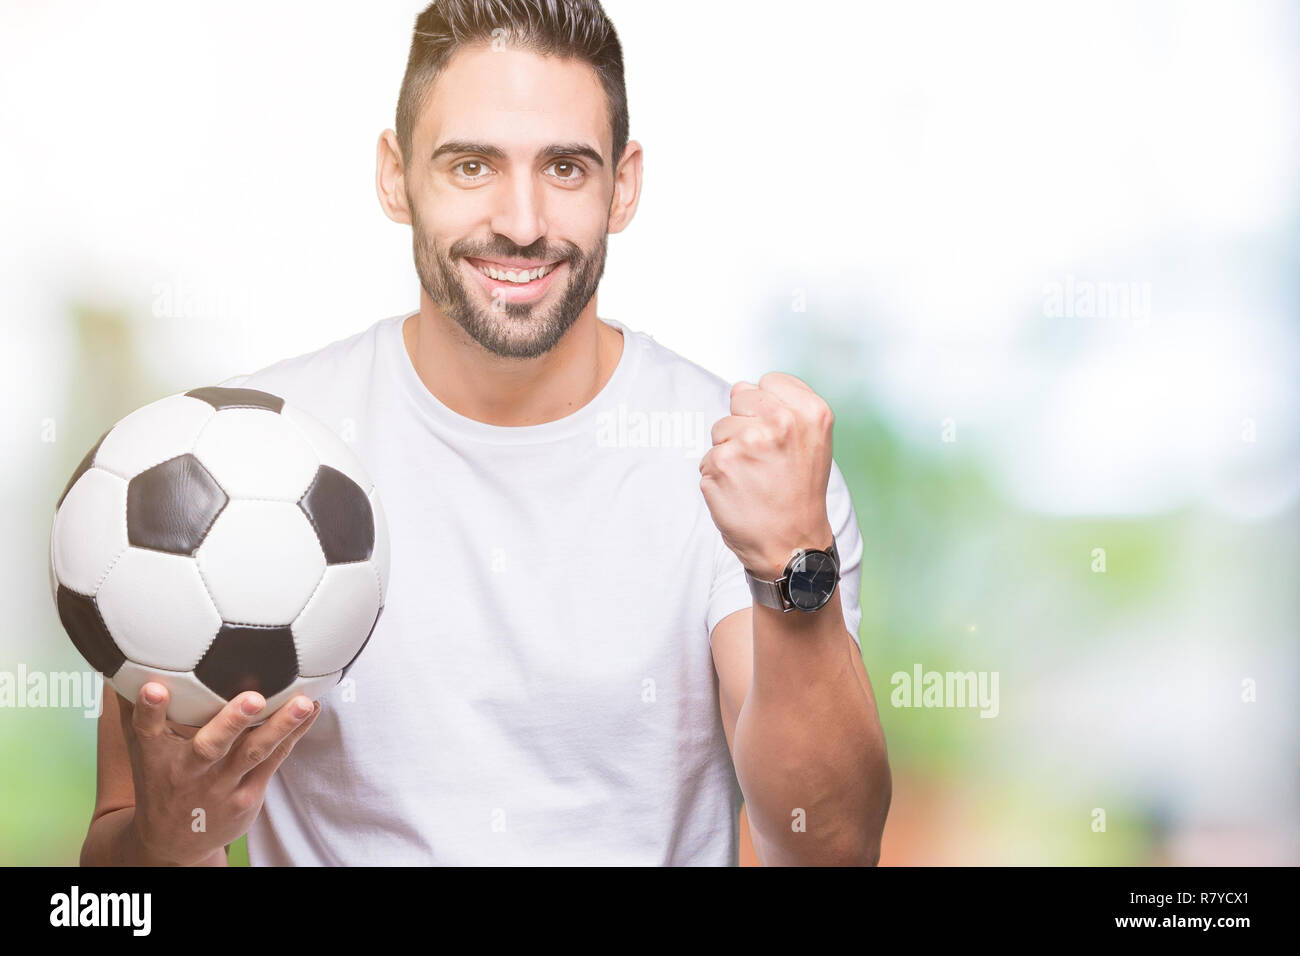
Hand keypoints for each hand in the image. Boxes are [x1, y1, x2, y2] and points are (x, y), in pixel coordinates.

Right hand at [119, 682, 320, 865]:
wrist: (172, 841)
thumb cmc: (159, 779)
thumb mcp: (140, 749)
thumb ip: (136, 708)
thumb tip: (124, 661)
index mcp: (157, 755)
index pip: (147, 729)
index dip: (150, 709)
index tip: (154, 688)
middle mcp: (189, 771)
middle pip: (210, 746)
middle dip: (231, 722)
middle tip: (253, 698)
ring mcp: (221, 786)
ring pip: (253, 752)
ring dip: (281, 726)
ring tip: (304, 702)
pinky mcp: (248, 796)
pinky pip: (274, 759)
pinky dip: (294, 734)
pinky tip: (312, 709)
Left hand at [699, 371, 834, 578]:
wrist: (792, 548)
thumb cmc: (800, 495)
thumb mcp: (814, 444)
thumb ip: (784, 408)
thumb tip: (741, 388)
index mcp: (811, 413)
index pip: (767, 381)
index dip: (766, 406)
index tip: (777, 434)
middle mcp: (781, 422)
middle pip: (739, 398)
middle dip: (744, 424)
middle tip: (765, 460)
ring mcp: (748, 442)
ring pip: (719, 429)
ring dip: (728, 452)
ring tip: (753, 479)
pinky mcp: (720, 464)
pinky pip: (707, 458)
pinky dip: (717, 477)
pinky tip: (739, 494)